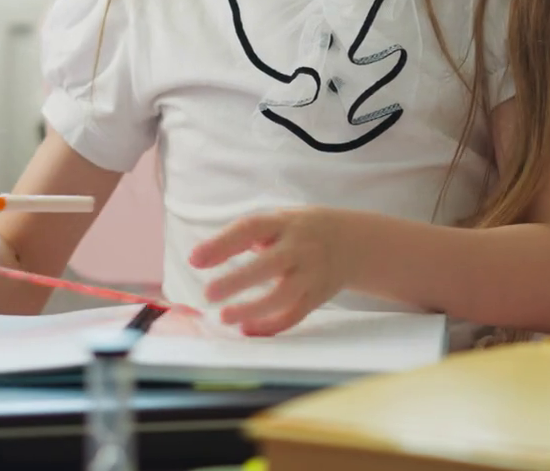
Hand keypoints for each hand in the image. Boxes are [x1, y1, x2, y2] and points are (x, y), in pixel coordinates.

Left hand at [189, 207, 358, 335]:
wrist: (354, 243)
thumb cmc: (302, 231)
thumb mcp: (280, 220)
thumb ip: (248, 234)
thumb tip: (202, 256)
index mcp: (285, 223)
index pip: (251, 228)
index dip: (223, 243)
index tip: (195, 259)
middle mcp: (301, 247)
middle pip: (270, 265)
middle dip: (238, 280)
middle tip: (208, 294)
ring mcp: (311, 274)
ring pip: (283, 296)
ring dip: (253, 309)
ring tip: (225, 317)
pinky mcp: (317, 297)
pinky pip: (294, 315)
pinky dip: (270, 325)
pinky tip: (246, 329)